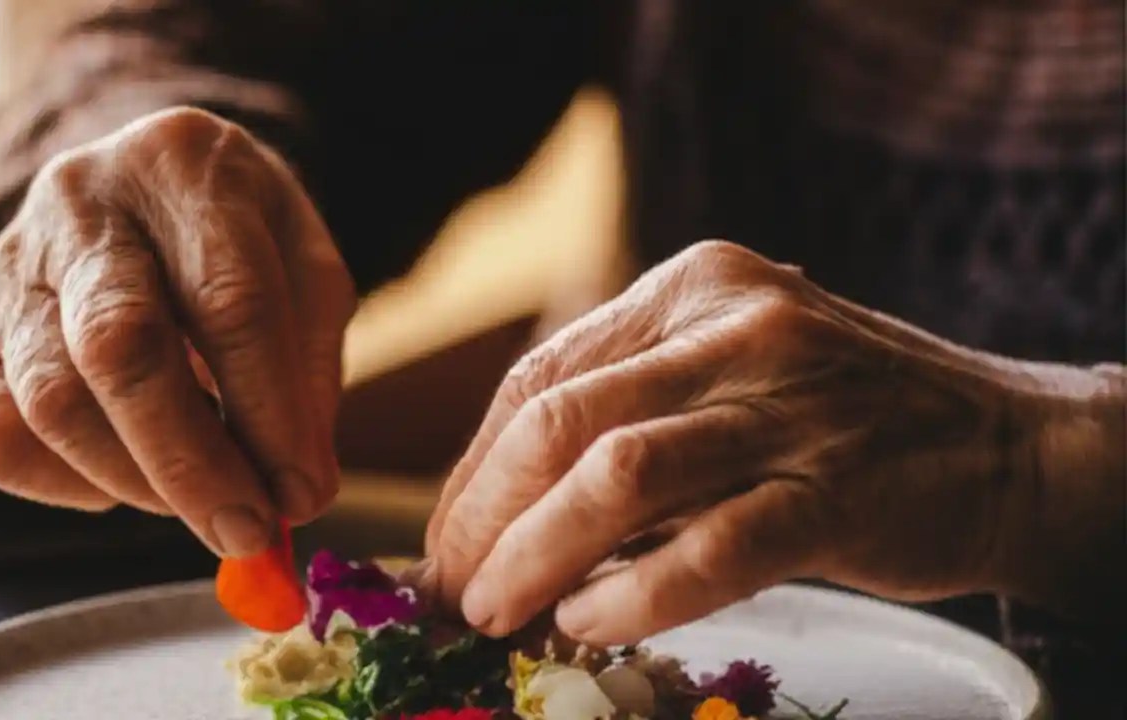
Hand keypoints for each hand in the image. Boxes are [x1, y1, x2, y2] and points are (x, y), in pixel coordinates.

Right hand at [0, 107, 355, 556]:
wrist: (145, 189)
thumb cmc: (241, 240)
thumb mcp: (305, 272)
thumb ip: (308, 372)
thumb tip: (298, 494)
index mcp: (186, 167)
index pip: (229, 302)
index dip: (268, 413)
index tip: (302, 496)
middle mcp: (83, 204)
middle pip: (119, 349)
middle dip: (191, 463)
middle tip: (245, 531)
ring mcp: (12, 267)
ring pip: (51, 401)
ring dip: (138, 482)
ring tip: (202, 497)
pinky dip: (68, 485)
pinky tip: (125, 473)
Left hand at [422, 240, 1122, 644]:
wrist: (1010, 444)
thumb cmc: (845, 417)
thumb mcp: (731, 376)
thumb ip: (630, 421)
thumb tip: (500, 515)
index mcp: (693, 287)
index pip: (543, 374)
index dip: (475, 469)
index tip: (446, 539)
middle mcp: (736, 326)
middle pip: (560, 420)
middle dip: (484, 515)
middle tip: (453, 587)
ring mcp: (790, 403)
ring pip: (617, 476)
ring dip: (534, 555)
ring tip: (496, 612)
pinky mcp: (836, 488)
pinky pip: (707, 547)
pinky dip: (632, 594)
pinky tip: (590, 622)